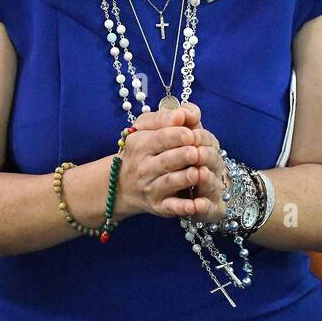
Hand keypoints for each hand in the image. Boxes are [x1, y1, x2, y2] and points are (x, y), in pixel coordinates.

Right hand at [117, 106, 223, 220]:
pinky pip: (171, 207)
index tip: (191, 133)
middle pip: (167, 160)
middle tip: (197, 152)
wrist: (122, 184)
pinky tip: (195, 205)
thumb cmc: (143, 149)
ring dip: (185, 178)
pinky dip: (183, 208)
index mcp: (141, 144)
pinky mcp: (159, 206)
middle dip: (184, 155)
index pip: (161, 137)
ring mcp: (151, 188)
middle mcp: (144, 167)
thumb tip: (184, 113)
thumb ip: (166, 116)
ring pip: (170, 182)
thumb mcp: (147, 127)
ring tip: (199, 173)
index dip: (178, 135)